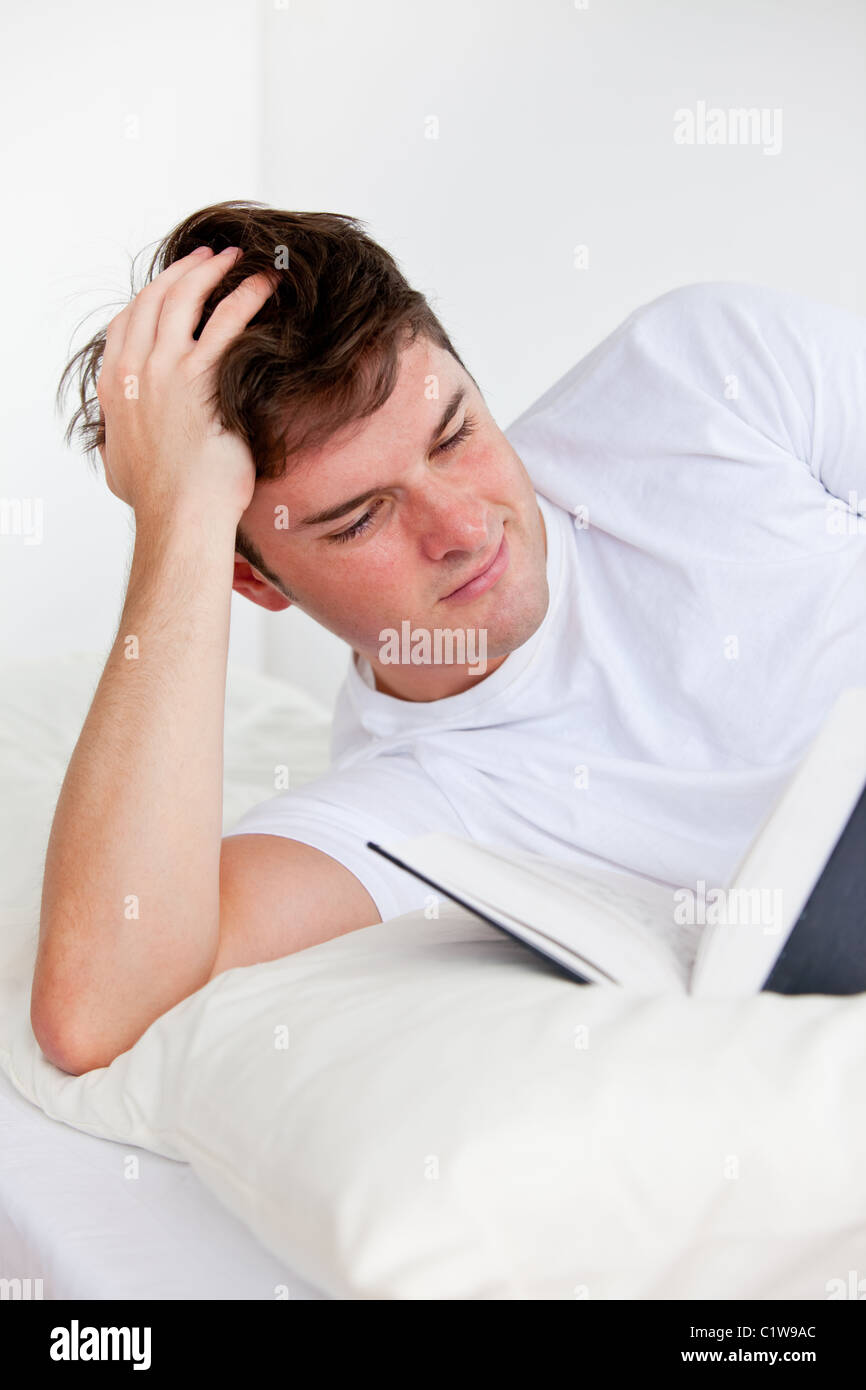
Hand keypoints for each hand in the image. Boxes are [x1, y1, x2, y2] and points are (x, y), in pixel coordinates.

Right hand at [96, 246, 276, 524]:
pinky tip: (262, 286)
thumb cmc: (157, 501)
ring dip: (212, 272)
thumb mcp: (119, 466)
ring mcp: (167, 370)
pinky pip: (227, 322)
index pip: (126, 324)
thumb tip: (119, 444)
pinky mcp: (203, 377)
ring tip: (236, 259)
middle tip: (208, 256)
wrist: (180, 514)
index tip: (171, 285)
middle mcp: (135, 369)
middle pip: (154, 299)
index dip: (150, 297)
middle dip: (183, 270)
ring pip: (186, 299)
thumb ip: (118, 442)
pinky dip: (245, 296)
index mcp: (113, 386)